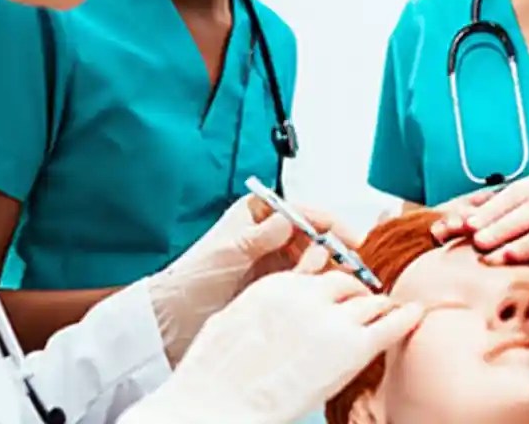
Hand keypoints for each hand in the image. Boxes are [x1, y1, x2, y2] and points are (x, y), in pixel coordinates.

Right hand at [121, 265, 423, 423]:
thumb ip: (266, 300)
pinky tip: (415, 316)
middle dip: (358, 295)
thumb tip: (283, 294)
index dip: (333, 286)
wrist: (213, 405)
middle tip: (365, 308)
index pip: (320, 271)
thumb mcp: (233, 318)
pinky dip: (406, 318)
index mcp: (277, 285)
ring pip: (372, 300)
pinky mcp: (350, 348)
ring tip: (387, 317)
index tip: (341, 294)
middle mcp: (306, 295)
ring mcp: (330, 319)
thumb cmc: (214, 375)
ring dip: (380, 308)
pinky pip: (390, 323)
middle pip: (348, 282)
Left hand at [146, 193, 358, 362]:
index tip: (350, 240)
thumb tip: (286, 219)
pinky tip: (327, 293)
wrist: (174, 317)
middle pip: (316, 234)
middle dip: (336, 248)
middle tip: (354, 267)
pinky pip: (306, 279)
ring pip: (315, 257)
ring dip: (331, 268)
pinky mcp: (277, 282)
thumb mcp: (226, 253)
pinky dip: (319, 284)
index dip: (330, 224)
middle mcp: (270, 232)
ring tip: (344, 283)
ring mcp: (275, 258)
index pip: (304, 212)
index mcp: (258, 213)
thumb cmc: (192, 278)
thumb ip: (258, 237)